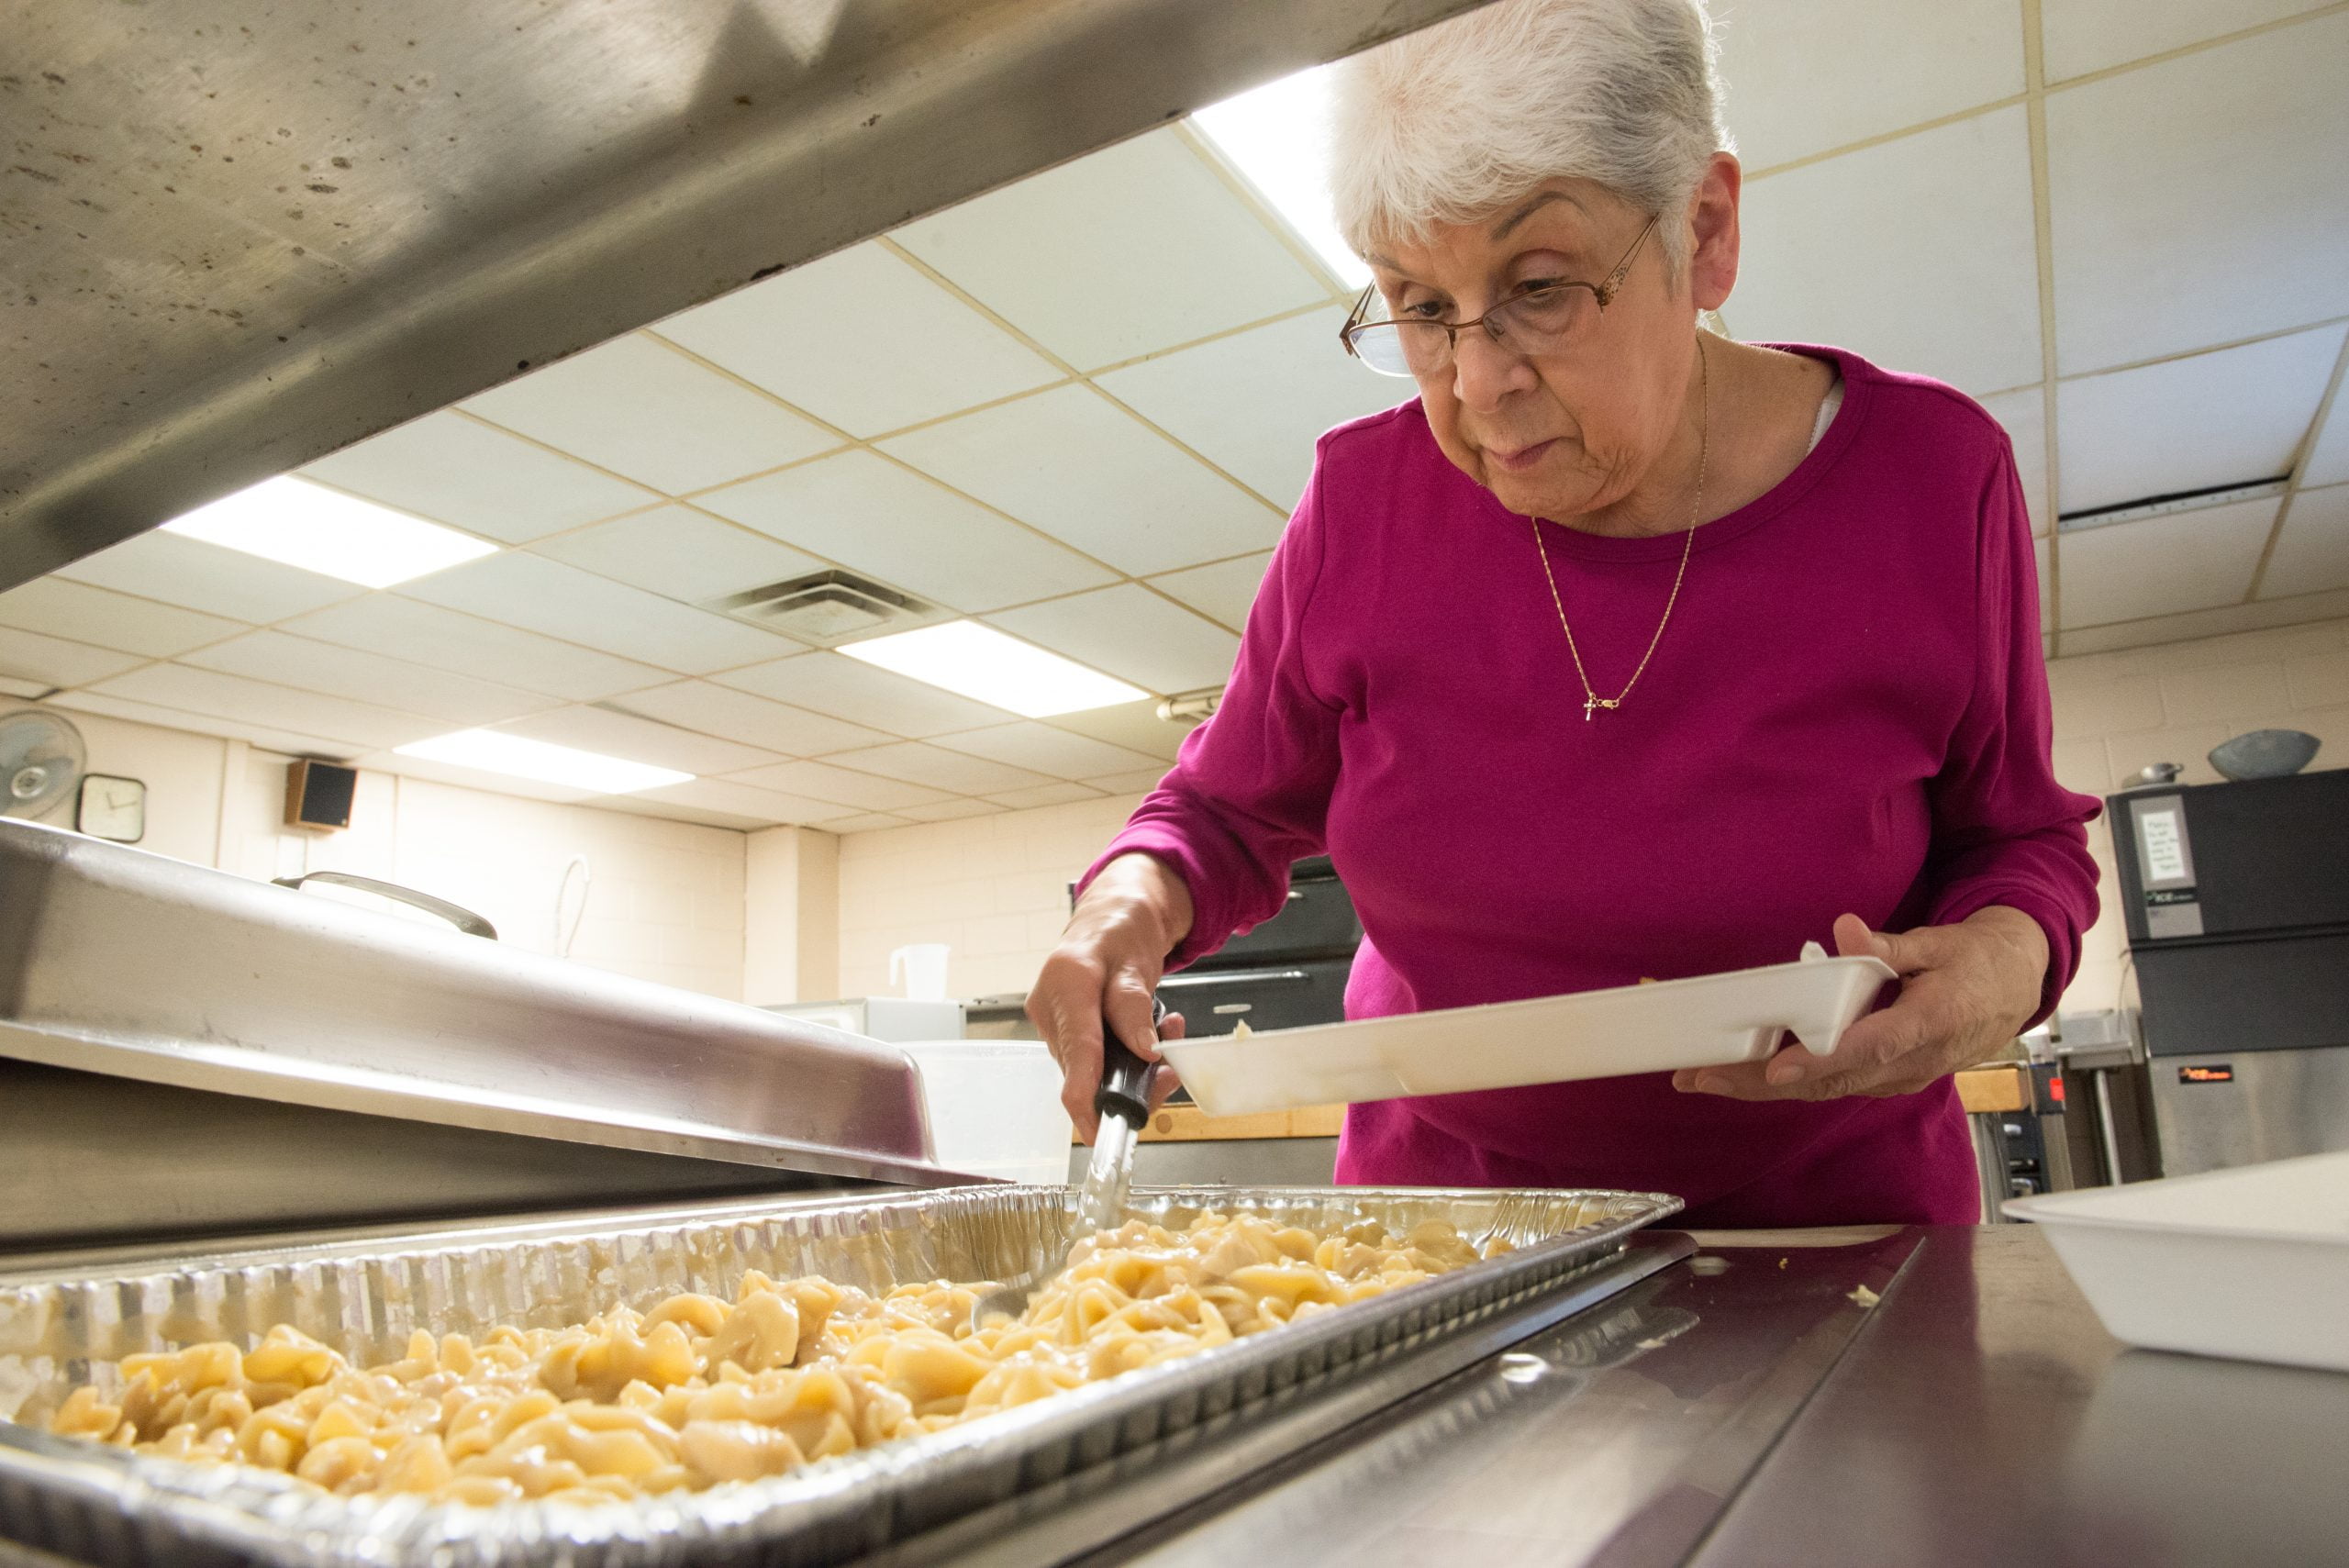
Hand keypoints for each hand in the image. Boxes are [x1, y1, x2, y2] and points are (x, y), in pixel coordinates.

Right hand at [1029, 854, 1193, 1140]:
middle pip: (1085, 1071)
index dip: (1085, 1095)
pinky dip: (1124, 1058)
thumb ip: (1134, 1004)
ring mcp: (1053, 1024)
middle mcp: (1050, 1007)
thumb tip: (1143, 1052)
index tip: (1098, 1126)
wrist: (1110, 913)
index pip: (1075, 1049)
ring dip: (1134, 1067)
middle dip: (1132, 1080)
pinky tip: (1147, 1036)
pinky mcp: (1063, 1034)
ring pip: (1093, 1072)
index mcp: (1066, 981)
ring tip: (1165, 1034)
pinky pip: (1095, 1061)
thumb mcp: (1136, 958)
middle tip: (1171, 1065)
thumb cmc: (1121, 927)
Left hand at [1671, 907, 2047, 1101]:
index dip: (1819, 1062)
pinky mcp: (1890, 1077)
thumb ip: (1890, 945)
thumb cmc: (1976, 962)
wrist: (2015, 989)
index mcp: (1928, 1025)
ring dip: (1765, 1088)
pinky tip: (1746, 1072)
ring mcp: (1900, 1076)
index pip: (1866, 1050)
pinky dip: (1790, 1081)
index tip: (1775, 1070)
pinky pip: (1835, 1083)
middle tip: (1701, 1077)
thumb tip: (1846, 929)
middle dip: (1761, 1084)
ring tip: (1706, 1078)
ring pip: (1827, 1089)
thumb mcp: (1939, 943)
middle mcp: (1912, 1062)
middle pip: (1830, 1081)